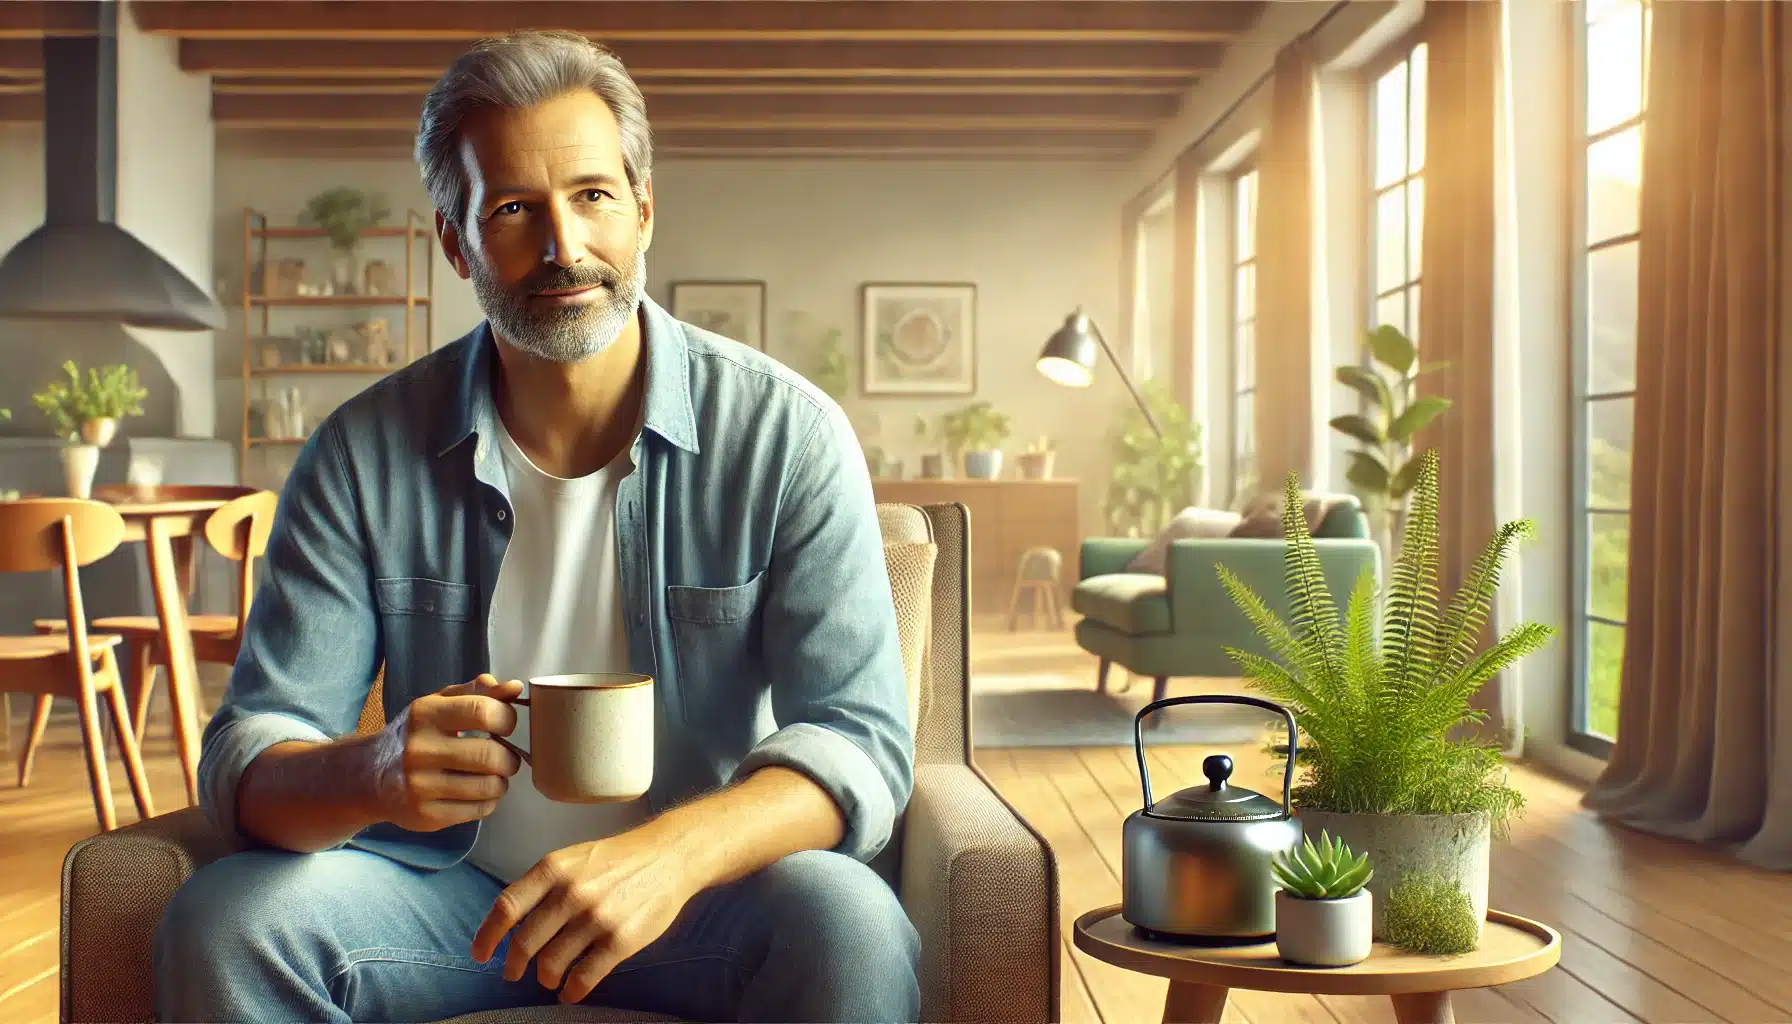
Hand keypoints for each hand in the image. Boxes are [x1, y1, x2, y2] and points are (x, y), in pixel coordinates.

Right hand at [365, 673, 524, 831]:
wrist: (370, 777)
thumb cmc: (415, 735)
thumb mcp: (438, 704)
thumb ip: (477, 692)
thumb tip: (515, 688)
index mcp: (425, 715)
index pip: (483, 711)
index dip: (507, 718)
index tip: (506, 725)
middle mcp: (419, 750)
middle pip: (490, 755)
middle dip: (509, 758)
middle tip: (505, 757)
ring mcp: (420, 786)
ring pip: (489, 786)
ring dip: (501, 782)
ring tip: (493, 776)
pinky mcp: (426, 815)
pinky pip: (479, 810)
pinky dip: (489, 801)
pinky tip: (479, 792)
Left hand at [471, 826, 700, 1003]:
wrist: (669, 857)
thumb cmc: (617, 859)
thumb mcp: (573, 858)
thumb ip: (543, 885)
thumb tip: (511, 921)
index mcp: (554, 868)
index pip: (507, 907)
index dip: (487, 936)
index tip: (479, 955)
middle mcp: (570, 892)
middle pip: (524, 942)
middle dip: (514, 965)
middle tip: (513, 973)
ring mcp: (596, 918)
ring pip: (551, 964)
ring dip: (545, 978)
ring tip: (549, 980)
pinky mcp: (620, 940)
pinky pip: (584, 977)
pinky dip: (572, 990)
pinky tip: (571, 991)